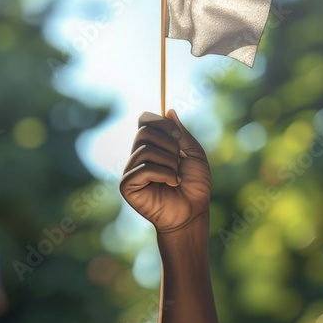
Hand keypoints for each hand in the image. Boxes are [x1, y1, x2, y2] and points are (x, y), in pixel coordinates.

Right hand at [120, 110, 209, 232]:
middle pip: (144, 131)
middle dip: (169, 144)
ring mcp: (131, 171)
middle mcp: (138, 156)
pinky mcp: (127, 186)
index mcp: (152, 146)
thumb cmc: (195, 186)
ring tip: (176, 177)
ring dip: (169, 162)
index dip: (160, 123)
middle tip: (180, 161)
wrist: (193, 212)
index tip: (178, 136)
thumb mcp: (194, 153)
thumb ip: (181, 133)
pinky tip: (171, 184)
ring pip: (145, 149)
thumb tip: (168, 110)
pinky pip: (143, 168)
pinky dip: (163, 174)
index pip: (145, 121)